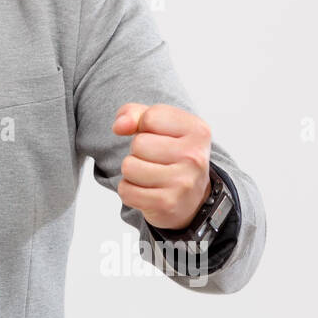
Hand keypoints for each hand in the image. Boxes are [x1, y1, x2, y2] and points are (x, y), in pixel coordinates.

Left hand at [112, 102, 211, 230]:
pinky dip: (130, 191)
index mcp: (198, 131)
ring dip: (132, 172)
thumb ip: (135, 113)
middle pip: (138, 143)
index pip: (151, 117)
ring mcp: (183, 183)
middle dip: (138, 151)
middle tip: (156, 161)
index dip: (144, 126)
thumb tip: (119, 126)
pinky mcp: (166, 204)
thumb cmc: (171, 155)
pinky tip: (148, 191)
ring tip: (151, 176)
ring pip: (129, 167)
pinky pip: (126, 190)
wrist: (192, 200)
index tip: (158, 137)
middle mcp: (194, 157)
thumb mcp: (160, 126)